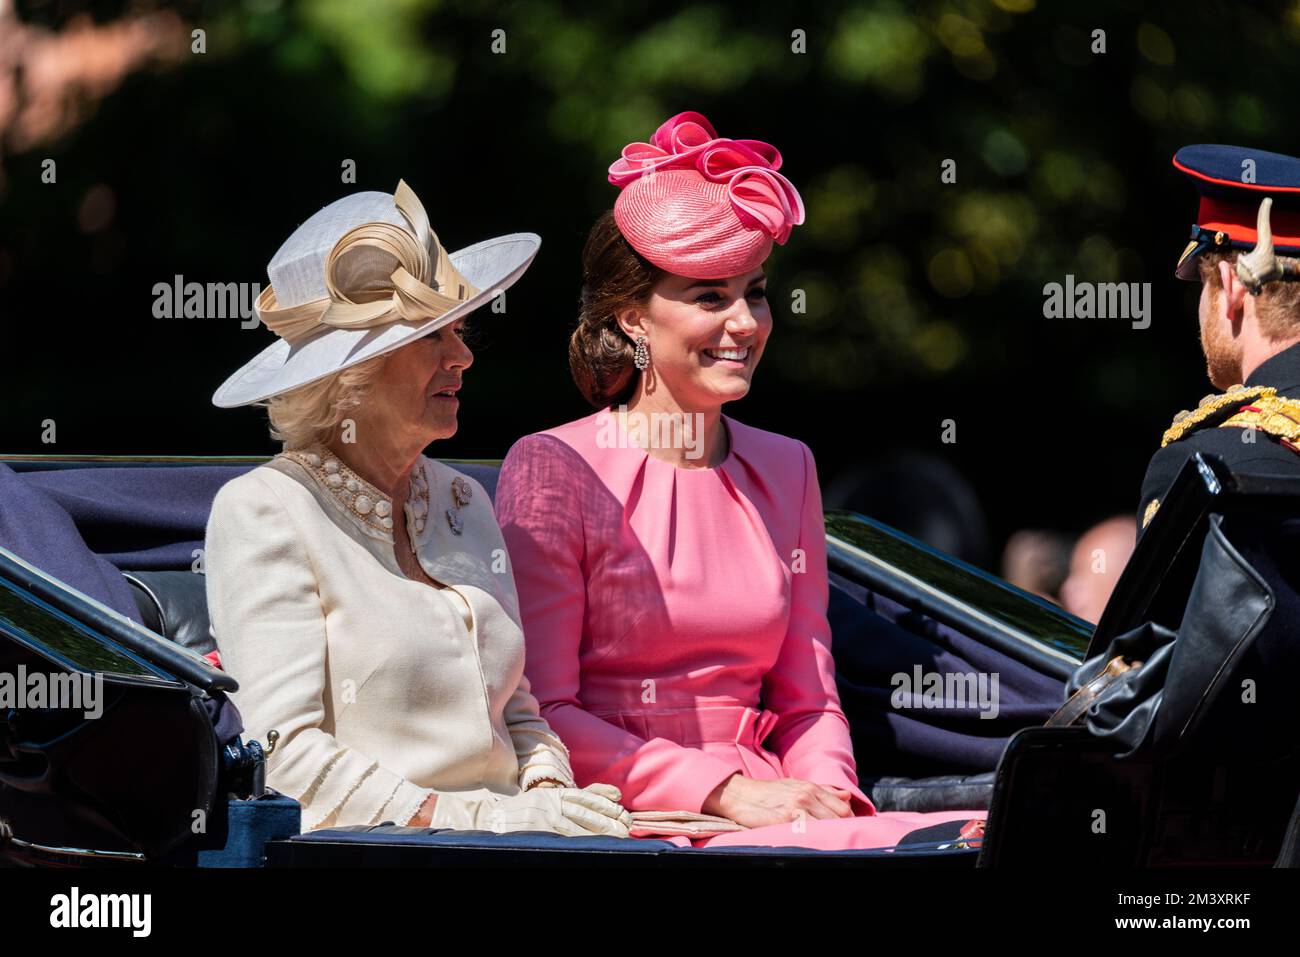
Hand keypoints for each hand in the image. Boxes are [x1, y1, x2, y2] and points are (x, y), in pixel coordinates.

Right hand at [425, 785, 632, 836]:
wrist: (477, 820)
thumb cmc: (507, 814)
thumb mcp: (534, 802)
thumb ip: (558, 801)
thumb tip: (589, 801)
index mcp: (547, 795)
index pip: (581, 796)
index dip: (601, 799)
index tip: (619, 800)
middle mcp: (547, 804)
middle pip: (585, 810)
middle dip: (608, 817)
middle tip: (627, 824)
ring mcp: (542, 818)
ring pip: (578, 824)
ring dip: (601, 830)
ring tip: (619, 835)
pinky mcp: (537, 830)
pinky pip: (564, 836)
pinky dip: (581, 839)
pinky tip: (595, 843)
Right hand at [702, 774, 853, 828]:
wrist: (740, 794)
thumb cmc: (768, 792)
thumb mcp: (797, 785)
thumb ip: (823, 791)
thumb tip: (847, 797)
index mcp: (811, 788)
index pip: (843, 809)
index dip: (849, 822)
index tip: (847, 830)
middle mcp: (806, 797)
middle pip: (839, 819)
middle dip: (842, 830)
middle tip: (838, 840)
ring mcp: (795, 809)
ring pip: (826, 827)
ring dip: (829, 837)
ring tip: (825, 843)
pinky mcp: (782, 822)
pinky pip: (807, 834)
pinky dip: (813, 840)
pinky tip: (810, 844)